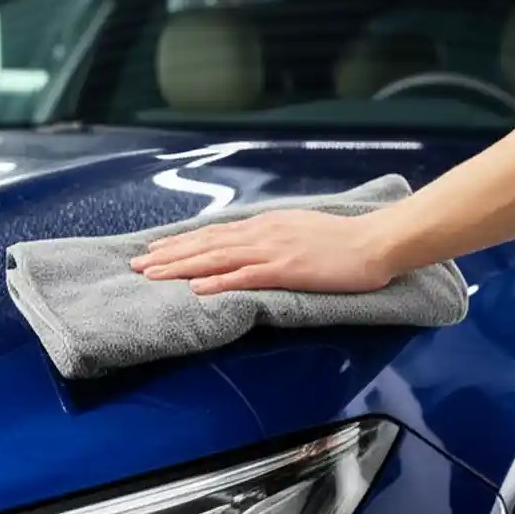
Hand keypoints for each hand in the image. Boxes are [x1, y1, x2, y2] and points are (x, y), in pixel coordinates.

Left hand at [130, 210, 397, 294]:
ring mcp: (272, 251)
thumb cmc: (344, 241)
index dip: (182, 242)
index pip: (214, 233)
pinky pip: (245, 276)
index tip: (155, 249)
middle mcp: (262, 233)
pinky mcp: (286, 270)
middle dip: (169, 255)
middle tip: (138, 264)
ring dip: (182, 267)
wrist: (375, 242)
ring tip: (153, 275)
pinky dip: (217, 282)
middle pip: (206, 244)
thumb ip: (273, 237)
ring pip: (216, 258)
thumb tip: (249, 244)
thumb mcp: (300, 230)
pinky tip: (196, 288)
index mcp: (266, 225)